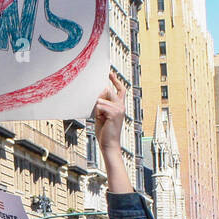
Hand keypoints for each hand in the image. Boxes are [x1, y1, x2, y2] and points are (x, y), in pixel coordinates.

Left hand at [93, 73, 130, 193]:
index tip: (110, 73)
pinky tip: (100, 119)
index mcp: (119, 106)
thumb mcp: (102, 116)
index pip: (120, 89)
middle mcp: (121, 106)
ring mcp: (119, 109)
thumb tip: (98, 97)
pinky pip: (101, 105)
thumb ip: (101, 106)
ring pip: (102, 99)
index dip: (115, 81)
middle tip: (99, 110)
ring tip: (100, 119)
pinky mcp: (114, 113)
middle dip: (100, 97)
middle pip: (108, 91)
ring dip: (97, 108)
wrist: (109, 144)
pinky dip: (98, 112)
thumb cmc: (105, 132)